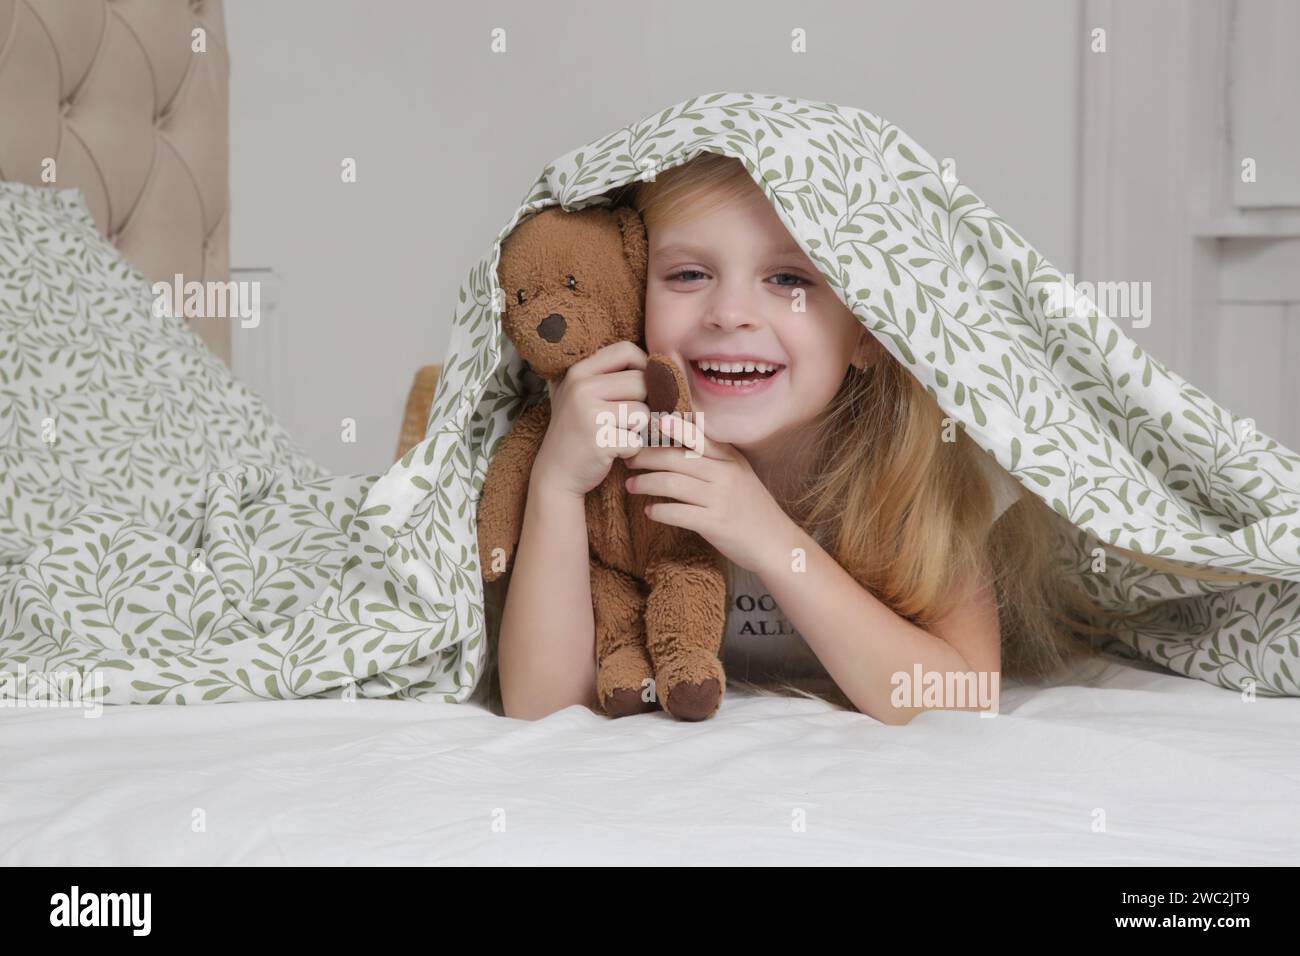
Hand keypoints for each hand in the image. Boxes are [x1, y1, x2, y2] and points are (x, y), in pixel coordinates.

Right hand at [532, 341, 649, 498]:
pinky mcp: (601, 442)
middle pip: (641, 382)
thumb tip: (658, 362)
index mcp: (578, 372)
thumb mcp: (580, 395)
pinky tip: (612, 452)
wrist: (555, 474)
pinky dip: (631, 450)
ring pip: (644, 412)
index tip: (640, 386)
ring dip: (638, 428)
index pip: (626, 350)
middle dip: (643, 403)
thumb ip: (608, 376)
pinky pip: (638, 440)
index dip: (643, 366)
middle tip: (626, 420)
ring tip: (617, 435)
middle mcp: (581, 388)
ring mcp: (589, 415)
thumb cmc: (577, 432)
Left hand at [624, 413, 796, 572]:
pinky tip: (649, 511)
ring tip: (631, 485)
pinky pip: (677, 512)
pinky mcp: (714, 523)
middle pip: (676, 457)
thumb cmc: (752, 509)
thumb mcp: (740, 475)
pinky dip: (658, 511)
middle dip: (646, 457)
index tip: (649, 426)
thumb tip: (679, 444)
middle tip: (628, 459)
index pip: (697, 435)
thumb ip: (716, 459)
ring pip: (672, 483)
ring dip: (645, 482)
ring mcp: (720, 498)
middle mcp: (726, 473)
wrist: (775, 543)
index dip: (671, 428)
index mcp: (731, 458)